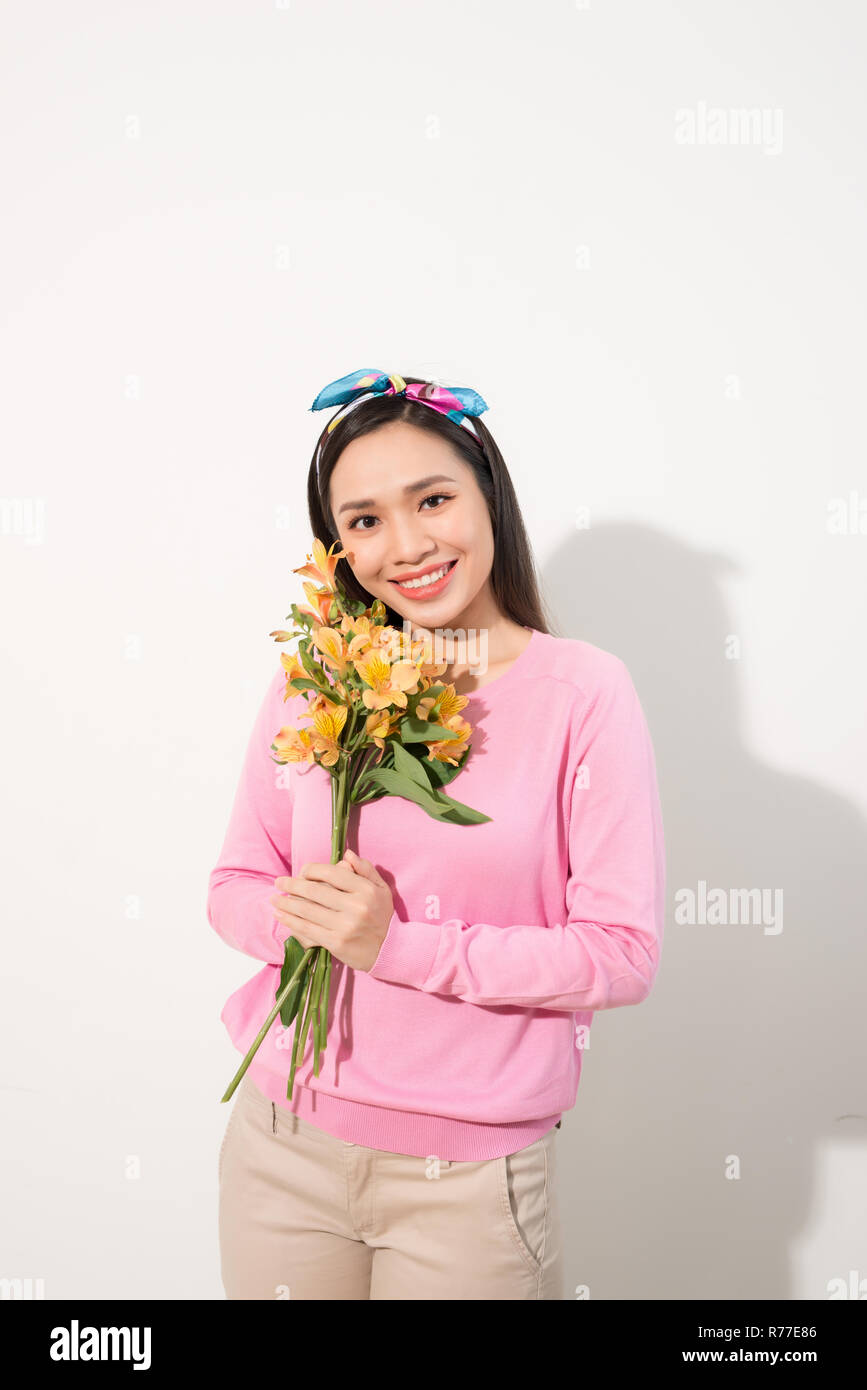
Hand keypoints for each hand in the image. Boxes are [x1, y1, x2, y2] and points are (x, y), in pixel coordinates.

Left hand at [269, 848, 394, 972]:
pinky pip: (307, 929)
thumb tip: (346, 854)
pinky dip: (290, 921)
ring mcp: (345, 926)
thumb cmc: (382, 916)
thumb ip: (365, 869)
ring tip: (273, 899)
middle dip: (292, 885)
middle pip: (315, 891)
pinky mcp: (336, 943)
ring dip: (286, 903)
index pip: (332, 873)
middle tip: (278, 882)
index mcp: (365, 890)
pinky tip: (280, 915)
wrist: (390, 950)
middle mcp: (356, 907)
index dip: (311, 870)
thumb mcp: (381, 889)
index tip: (301, 871)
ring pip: (307, 910)